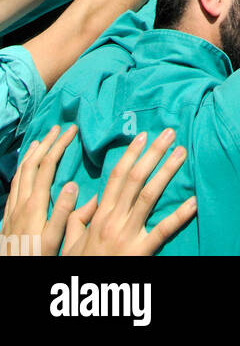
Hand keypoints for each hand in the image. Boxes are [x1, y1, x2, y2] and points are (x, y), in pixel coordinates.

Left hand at [1, 125, 79, 255]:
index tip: (71, 131)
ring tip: (41, 139)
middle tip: (59, 128)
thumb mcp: (53, 238)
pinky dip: (21, 168)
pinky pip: (14, 183)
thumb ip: (63, 212)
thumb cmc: (36, 256)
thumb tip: (73, 184)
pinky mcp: (8, 213)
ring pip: (20, 171)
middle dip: (46, 142)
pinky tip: (25, 168)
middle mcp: (21, 200)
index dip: (59, 145)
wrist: (11, 269)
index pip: (47, 165)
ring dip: (32, 152)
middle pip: (32, 163)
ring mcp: (13, 206)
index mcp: (35, 204)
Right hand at [62, 129, 196, 256]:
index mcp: (99, 215)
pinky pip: (163, 231)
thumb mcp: (71, 241)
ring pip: (149, 196)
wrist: (83, 295)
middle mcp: (113, 220)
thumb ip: (78, 217)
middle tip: (169, 133)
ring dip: (166, 171)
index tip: (142, 135)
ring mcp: (128, 235)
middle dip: (153, 153)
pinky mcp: (141, 252)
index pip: (116, 177)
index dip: (130, 154)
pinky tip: (194, 201)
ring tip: (181, 153)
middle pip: (135, 179)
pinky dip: (180, 215)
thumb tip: (91, 196)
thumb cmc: (80, 266)